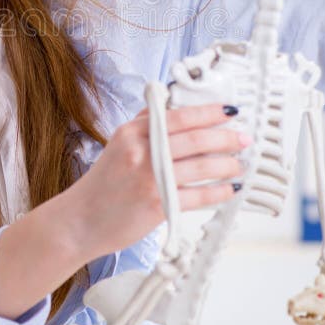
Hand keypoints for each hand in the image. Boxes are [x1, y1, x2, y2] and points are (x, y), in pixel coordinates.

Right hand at [69, 102, 249, 255]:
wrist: (81, 220)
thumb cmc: (104, 183)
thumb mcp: (118, 143)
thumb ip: (144, 123)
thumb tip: (172, 104)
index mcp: (131, 131)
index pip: (179, 115)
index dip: (209, 112)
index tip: (229, 111)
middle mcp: (140, 151)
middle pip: (195, 139)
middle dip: (226, 138)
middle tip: (243, 138)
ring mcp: (149, 179)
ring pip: (201, 167)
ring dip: (226, 165)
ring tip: (239, 164)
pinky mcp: (157, 205)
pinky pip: (198, 196)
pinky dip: (218, 192)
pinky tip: (229, 189)